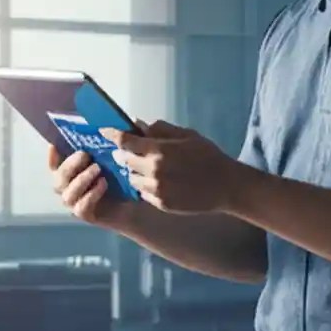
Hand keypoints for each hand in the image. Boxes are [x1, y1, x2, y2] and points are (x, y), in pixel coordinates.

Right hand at [48, 143, 141, 227]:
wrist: (139, 202)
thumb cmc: (125, 177)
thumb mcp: (120, 156)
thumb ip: (119, 140)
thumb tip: (122, 121)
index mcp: (72, 172)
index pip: (54, 165)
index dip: (52, 156)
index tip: (55, 145)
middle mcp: (70, 188)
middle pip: (58, 178)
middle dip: (70, 165)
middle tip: (86, 155)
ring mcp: (76, 203)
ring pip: (67, 194)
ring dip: (81, 180)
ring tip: (98, 169)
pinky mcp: (87, 215)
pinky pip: (81, 207)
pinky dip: (91, 195)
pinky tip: (103, 184)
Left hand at [100, 120, 240, 214]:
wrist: (226, 186)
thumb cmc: (209, 156)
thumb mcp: (187, 135)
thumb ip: (161, 130)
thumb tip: (139, 126)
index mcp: (159, 150)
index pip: (125, 141)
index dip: (112, 134)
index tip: (104, 131)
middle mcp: (154, 171)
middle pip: (124, 160)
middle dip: (123, 154)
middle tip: (127, 150)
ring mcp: (156, 190)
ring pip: (132, 179)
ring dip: (134, 171)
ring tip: (147, 168)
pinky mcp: (161, 204)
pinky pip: (143, 193)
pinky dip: (146, 186)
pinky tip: (159, 181)